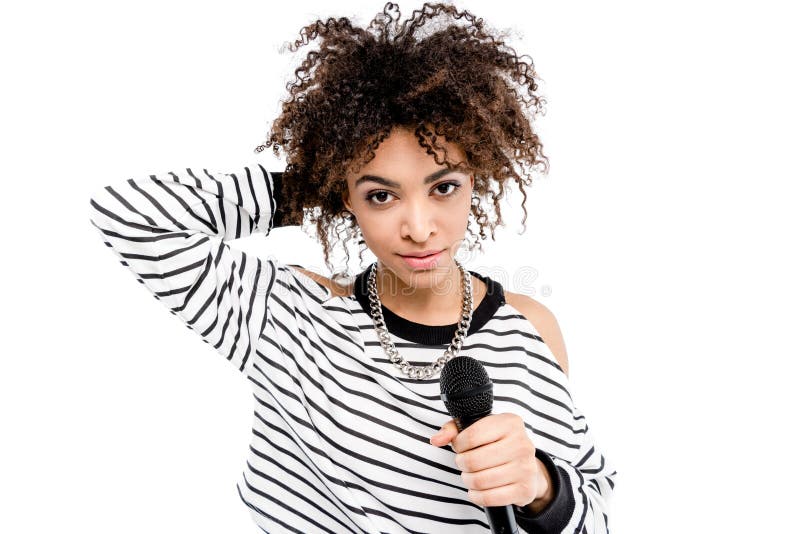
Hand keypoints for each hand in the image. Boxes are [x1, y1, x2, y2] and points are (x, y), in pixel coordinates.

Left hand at [429, 413, 549, 508]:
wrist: (526, 466)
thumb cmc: (496, 443)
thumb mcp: (478, 428)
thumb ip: (453, 429)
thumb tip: (436, 440)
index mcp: (510, 422)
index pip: (471, 435)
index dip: (458, 444)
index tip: (460, 447)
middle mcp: (522, 444)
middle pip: (473, 460)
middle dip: (461, 464)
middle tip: (464, 463)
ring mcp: (525, 468)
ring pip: (479, 480)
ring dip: (468, 480)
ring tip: (470, 475)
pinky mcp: (524, 490)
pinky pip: (489, 498)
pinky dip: (476, 496)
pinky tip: (477, 490)